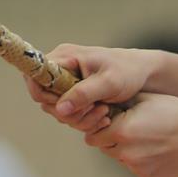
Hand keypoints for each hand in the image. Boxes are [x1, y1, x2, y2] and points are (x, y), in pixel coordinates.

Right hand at [24, 45, 164, 135]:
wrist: (142, 74)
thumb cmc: (128, 71)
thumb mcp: (109, 83)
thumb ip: (83, 94)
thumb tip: (59, 108)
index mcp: (64, 57)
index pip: (35, 77)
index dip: (44, 95)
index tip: (66, 106)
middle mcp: (60, 68)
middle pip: (44, 99)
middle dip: (68, 112)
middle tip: (95, 110)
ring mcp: (65, 82)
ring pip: (57, 110)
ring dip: (79, 118)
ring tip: (104, 113)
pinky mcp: (73, 94)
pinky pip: (68, 113)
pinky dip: (84, 119)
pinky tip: (103, 116)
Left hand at [84, 93, 177, 176]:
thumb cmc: (176, 112)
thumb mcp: (145, 100)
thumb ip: (118, 105)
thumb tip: (98, 105)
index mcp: (121, 130)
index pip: (93, 134)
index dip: (100, 127)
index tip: (111, 120)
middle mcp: (125, 152)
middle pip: (104, 148)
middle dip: (111, 139)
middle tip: (131, 129)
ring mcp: (136, 168)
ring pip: (120, 159)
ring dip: (127, 150)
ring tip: (151, 138)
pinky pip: (136, 169)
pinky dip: (143, 161)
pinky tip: (161, 150)